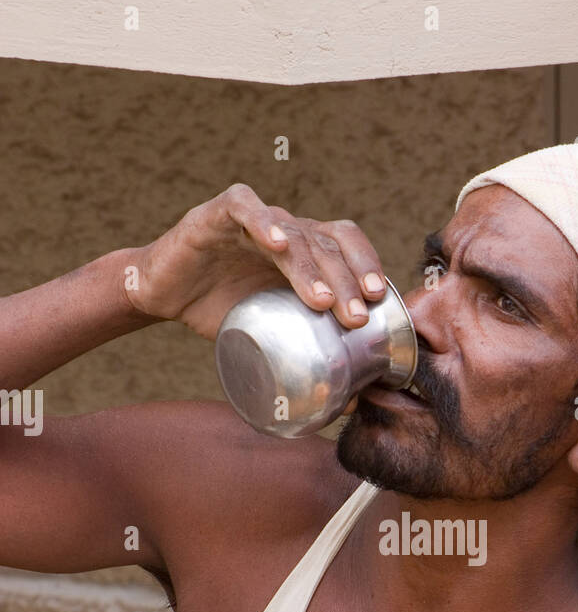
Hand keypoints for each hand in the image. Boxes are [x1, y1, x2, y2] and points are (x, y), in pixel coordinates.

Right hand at [123, 182, 388, 340]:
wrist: (163, 295)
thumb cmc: (221, 311)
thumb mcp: (270, 336)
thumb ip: (308, 357)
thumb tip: (351, 404)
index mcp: (304, 252)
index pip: (346, 245)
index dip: (367, 266)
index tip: (380, 302)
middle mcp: (284, 230)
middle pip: (326, 244)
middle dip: (346, 280)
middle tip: (355, 318)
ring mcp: (252, 220)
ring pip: (292, 231)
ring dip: (311, 267)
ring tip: (322, 302)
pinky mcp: (215, 215)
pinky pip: (242, 207)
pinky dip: (262, 220)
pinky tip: (276, 242)